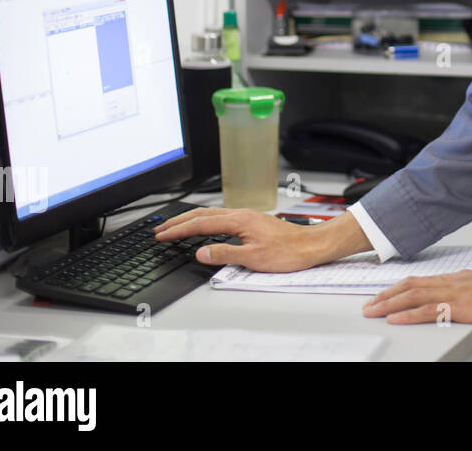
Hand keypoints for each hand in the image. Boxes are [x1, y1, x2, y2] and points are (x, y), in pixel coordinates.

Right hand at [153, 206, 326, 271]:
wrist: (311, 245)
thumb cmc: (288, 252)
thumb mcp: (253, 258)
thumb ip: (224, 254)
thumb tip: (200, 253)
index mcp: (238, 221)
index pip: (200, 224)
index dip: (178, 230)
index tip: (161, 235)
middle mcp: (241, 214)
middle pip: (203, 214)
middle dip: (179, 222)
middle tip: (160, 230)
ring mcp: (247, 216)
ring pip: (212, 214)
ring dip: (191, 219)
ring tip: (175, 226)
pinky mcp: (252, 221)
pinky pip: (221, 217)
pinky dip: (205, 220)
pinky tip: (204, 226)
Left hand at [362, 268, 471, 328]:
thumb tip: (467, 292)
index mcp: (461, 277)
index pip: (423, 280)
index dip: (401, 287)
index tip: (386, 294)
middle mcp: (455, 281)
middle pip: (413, 285)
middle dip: (388, 295)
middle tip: (370, 303)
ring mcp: (457, 293)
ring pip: (415, 295)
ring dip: (390, 303)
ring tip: (373, 310)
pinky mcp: (462, 307)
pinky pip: (429, 310)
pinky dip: (408, 314)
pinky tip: (395, 318)